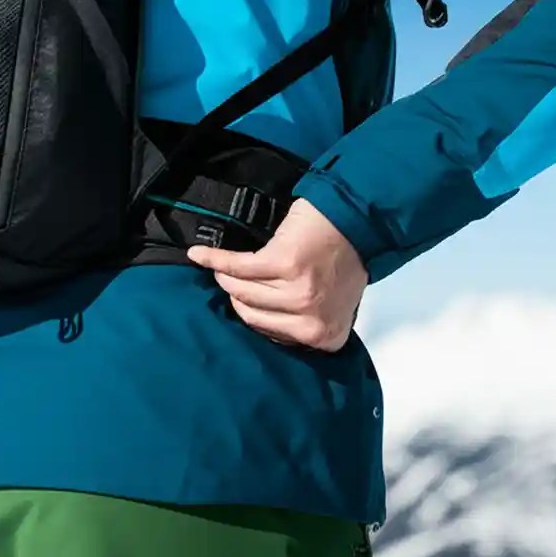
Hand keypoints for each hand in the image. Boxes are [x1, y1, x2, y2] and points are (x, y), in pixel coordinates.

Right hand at [187, 198, 366, 351]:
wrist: (356, 219)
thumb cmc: (344, 259)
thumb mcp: (332, 304)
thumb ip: (300, 320)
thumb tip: (256, 320)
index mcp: (325, 336)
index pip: (267, 333)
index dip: (252, 312)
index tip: (242, 301)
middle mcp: (311, 320)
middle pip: (249, 312)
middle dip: (235, 293)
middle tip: (232, 277)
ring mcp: (297, 293)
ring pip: (240, 290)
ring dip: (224, 275)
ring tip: (222, 266)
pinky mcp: (282, 264)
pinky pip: (236, 267)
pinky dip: (214, 259)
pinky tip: (199, 254)